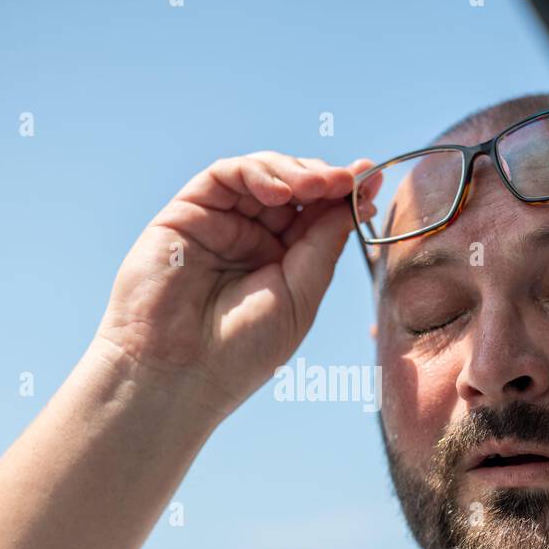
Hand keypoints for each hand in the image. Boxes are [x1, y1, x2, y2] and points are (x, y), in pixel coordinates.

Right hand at [93, 152, 375, 421]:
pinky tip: (282, 191)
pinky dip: (257, 172)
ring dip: (295, 171)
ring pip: (261, 174)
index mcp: (280, 264)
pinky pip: (224, 175)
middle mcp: (249, 239)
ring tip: (319, 186)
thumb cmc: (238, 352)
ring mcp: (218, 223)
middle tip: (346, 182)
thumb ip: (324, 244)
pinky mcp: (186, 213)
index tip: (372, 178)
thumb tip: (358, 199)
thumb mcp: (299, 296)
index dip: (344, 195)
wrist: (176, 376)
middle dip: (323, 179)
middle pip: (292, 188)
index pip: (316, 216)